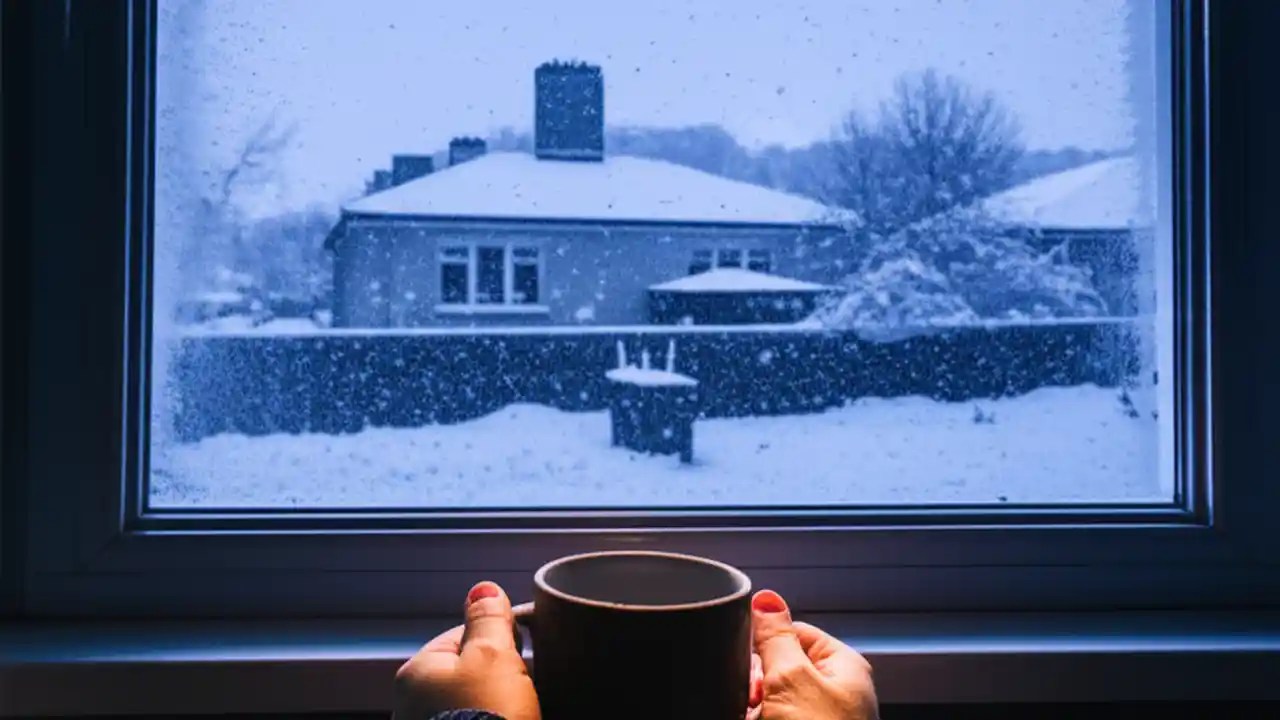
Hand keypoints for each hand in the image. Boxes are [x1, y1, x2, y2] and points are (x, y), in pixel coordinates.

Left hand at [394, 581, 539, 719]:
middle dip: (497, 678)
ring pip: (470, 708)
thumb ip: (488, 620)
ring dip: (495, 709)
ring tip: (522, 712)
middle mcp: (411, 704)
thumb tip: (483, 587)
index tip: (529, 646)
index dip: (500, 638)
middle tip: (526, 688)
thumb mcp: (493, 657)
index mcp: (418, 670)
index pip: (463, 636)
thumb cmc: (485, 719)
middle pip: (466, 676)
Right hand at [746, 589, 878, 719]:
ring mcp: (820, 715)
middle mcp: (836, 690)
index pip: (795, 633)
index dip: (767, 646)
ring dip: (758, 706)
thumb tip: (766, 599)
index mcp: (844, 665)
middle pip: (779, 669)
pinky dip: (762, 718)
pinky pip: (773, 716)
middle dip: (761, 684)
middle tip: (763, 700)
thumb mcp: (792, 678)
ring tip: (764, 717)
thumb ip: (776, 637)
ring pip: (771, 698)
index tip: (756, 664)